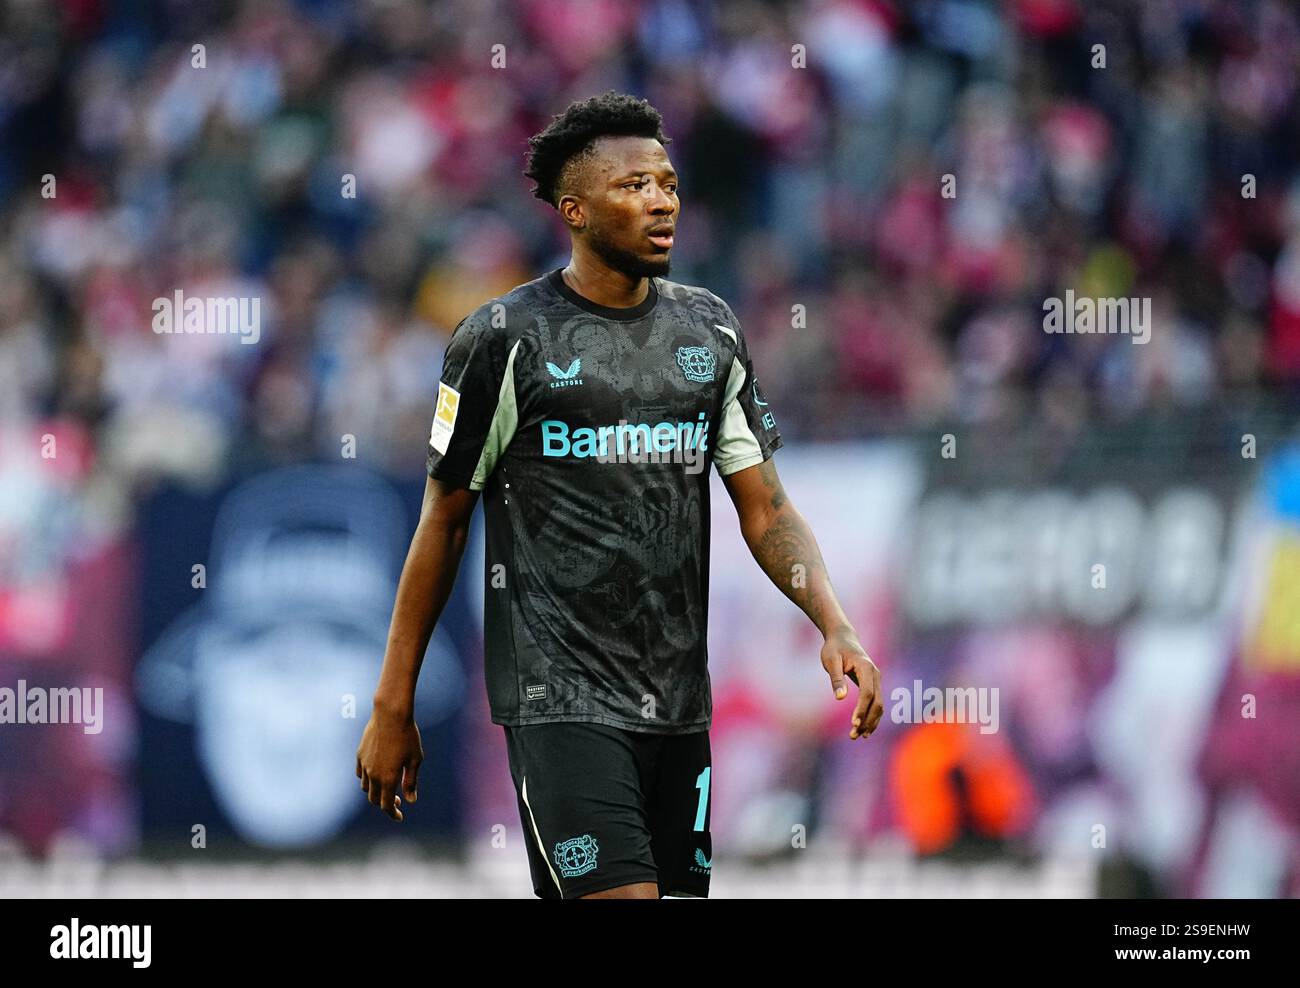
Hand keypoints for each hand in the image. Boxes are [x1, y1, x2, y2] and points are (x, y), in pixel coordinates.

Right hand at [356, 704, 423, 820]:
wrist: (390, 714)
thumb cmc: (408, 736)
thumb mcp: (415, 760)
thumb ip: (411, 781)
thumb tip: (411, 800)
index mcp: (388, 779)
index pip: (386, 805)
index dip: (393, 813)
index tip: (400, 817)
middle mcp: (373, 775)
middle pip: (374, 799)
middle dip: (385, 804)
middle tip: (397, 801)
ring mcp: (364, 765)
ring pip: (365, 787)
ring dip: (375, 792)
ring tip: (387, 787)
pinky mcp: (360, 755)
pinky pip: (360, 774)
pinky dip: (367, 779)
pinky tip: (376, 775)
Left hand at [821, 628, 882, 739]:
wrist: (843, 638)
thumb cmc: (834, 648)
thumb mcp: (831, 661)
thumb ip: (836, 679)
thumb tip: (840, 698)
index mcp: (866, 667)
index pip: (867, 693)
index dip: (862, 709)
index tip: (853, 723)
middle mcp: (875, 674)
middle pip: (877, 702)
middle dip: (867, 720)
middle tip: (853, 735)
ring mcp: (876, 680)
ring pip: (879, 705)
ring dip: (870, 722)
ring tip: (856, 735)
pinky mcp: (873, 685)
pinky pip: (876, 703)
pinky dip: (871, 717)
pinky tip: (863, 729)